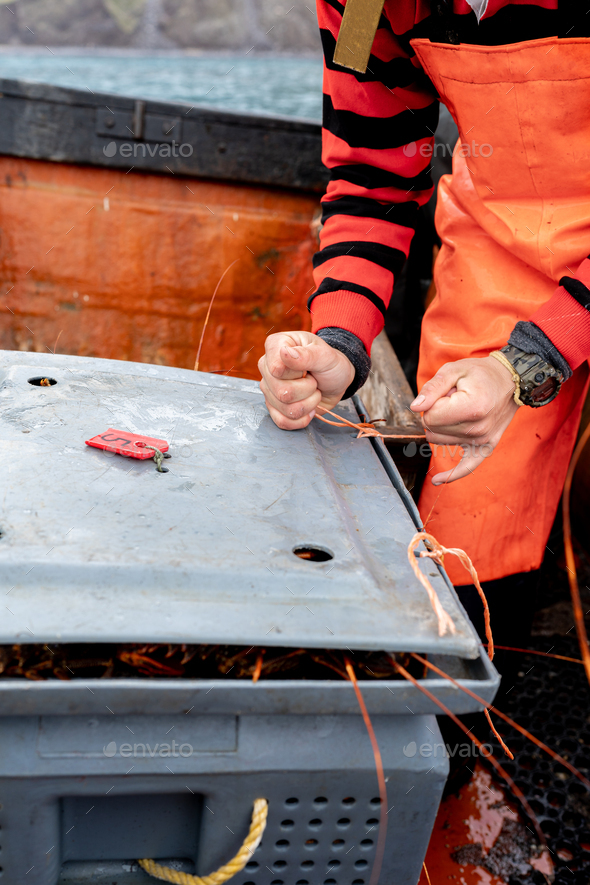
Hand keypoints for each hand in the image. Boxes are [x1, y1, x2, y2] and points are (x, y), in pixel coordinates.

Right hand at [258, 331, 354, 429]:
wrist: (335, 381)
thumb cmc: (329, 364)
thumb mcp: (325, 355)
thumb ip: (306, 354)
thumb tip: (284, 353)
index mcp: (275, 346)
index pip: (277, 369)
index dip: (298, 373)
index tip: (308, 367)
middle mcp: (267, 367)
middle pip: (281, 392)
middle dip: (307, 390)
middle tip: (314, 380)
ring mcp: (268, 388)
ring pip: (285, 408)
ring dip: (308, 403)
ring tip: (313, 391)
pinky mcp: (274, 407)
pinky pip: (282, 422)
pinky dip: (302, 419)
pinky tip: (309, 409)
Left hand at [410, 355, 518, 483]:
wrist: (510, 381)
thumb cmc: (480, 373)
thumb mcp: (453, 370)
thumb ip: (432, 388)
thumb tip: (415, 408)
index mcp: (472, 408)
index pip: (430, 417)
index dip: (432, 402)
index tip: (446, 392)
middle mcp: (478, 429)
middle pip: (432, 430)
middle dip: (435, 412)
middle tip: (453, 398)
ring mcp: (483, 440)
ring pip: (439, 441)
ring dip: (443, 425)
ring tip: (460, 409)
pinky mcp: (486, 447)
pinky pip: (466, 468)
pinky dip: (451, 475)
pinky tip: (437, 480)